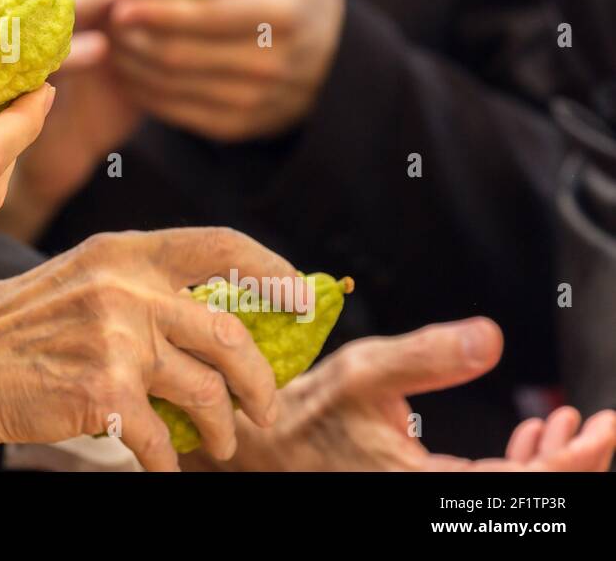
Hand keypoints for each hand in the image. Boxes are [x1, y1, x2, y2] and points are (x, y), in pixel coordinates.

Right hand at [0, 0, 143, 240]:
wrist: (59, 157)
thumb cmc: (100, 98)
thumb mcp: (129, 46)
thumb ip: (146, 11)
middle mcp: (36, 18)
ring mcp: (26, 52)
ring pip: (51, 13)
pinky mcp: (23, 92)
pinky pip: (45, 68)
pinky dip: (75, 56)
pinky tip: (104, 49)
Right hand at [0, 228, 297, 470]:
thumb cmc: (13, 328)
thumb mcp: (81, 280)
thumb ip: (142, 289)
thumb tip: (220, 328)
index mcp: (124, 251)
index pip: (222, 247)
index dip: (275, 273)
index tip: (305, 300)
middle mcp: (125, 287)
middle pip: (231, 335)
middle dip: (261, 381)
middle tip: (265, 406)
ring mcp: (116, 339)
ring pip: (208, 393)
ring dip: (222, 430)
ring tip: (217, 443)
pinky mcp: (102, 393)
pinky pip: (161, 442)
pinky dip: (168, 465)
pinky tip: (160, 468)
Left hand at [109, 0, 344, 141]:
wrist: (338, 65)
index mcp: (283, 16)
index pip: (207, 17)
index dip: (158, 12)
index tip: (119, 1)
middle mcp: (270, 67)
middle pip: (179, 56)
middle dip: (132, 38)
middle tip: (103, 17)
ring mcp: (253, 103)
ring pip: (170, 86)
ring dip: (130, 63)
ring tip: (108, 37)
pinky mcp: (235, 127)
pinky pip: (174, 111)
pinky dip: (142, 88)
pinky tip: (126, 64)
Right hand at [180, 317, 615, 470]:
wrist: (261, 450)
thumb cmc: (302, 415)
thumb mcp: (362, 372)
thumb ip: (428, 355)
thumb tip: (491, 337)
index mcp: (429, 487)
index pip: (533, 485)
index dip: (582, 456)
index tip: (608, 423)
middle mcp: (437, 504)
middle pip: (536, 497)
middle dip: (578, 458)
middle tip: (601, 422)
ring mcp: (432, 502)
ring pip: (518, 496)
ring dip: (552, 462)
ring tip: (569, 424)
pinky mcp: (426, 495)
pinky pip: (492, 492)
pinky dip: (521, 466)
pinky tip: (527, 439)